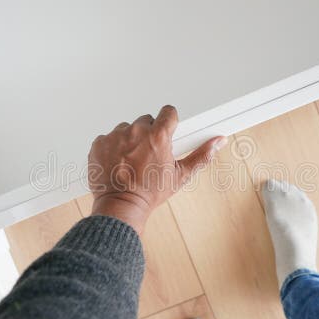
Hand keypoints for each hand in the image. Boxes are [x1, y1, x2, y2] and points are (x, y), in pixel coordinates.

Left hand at [88, 105, 226, 233]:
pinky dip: (112, 148)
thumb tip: (218, 141)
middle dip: (148, 134)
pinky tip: (117, 163)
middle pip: (146, 121)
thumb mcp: (180, 175)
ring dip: (129, 140)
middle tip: (148, 154)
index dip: (169, 122)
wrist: (121, 206)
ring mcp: (115, 136)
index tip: (167, 131)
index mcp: (158, 136)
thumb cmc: (149, 193)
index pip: (168, 112)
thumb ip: (201, 155)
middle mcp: (136, 132)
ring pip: (126, 129)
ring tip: (131, 161)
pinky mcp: (99, 143)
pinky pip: (108, 138)